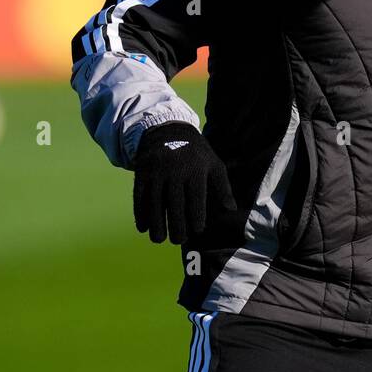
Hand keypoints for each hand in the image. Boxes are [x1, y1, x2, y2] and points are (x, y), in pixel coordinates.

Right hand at [132, 122, 237, 242]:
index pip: (196, 197)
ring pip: (155, 202)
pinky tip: (143, 228)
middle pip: (175, 202)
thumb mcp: (213, 164)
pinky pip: (139, 196)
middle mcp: (176, 170)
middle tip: (178, 241)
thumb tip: (231, 210)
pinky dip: (140, 213)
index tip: (197, 230)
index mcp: (196, 169)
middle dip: (176, 224)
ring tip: (158, 240)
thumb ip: (222, 187)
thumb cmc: (196, 153)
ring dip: (156, 223)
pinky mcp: (142, 172)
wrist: (168, 130)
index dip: (197, 215)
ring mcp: (157, 171)